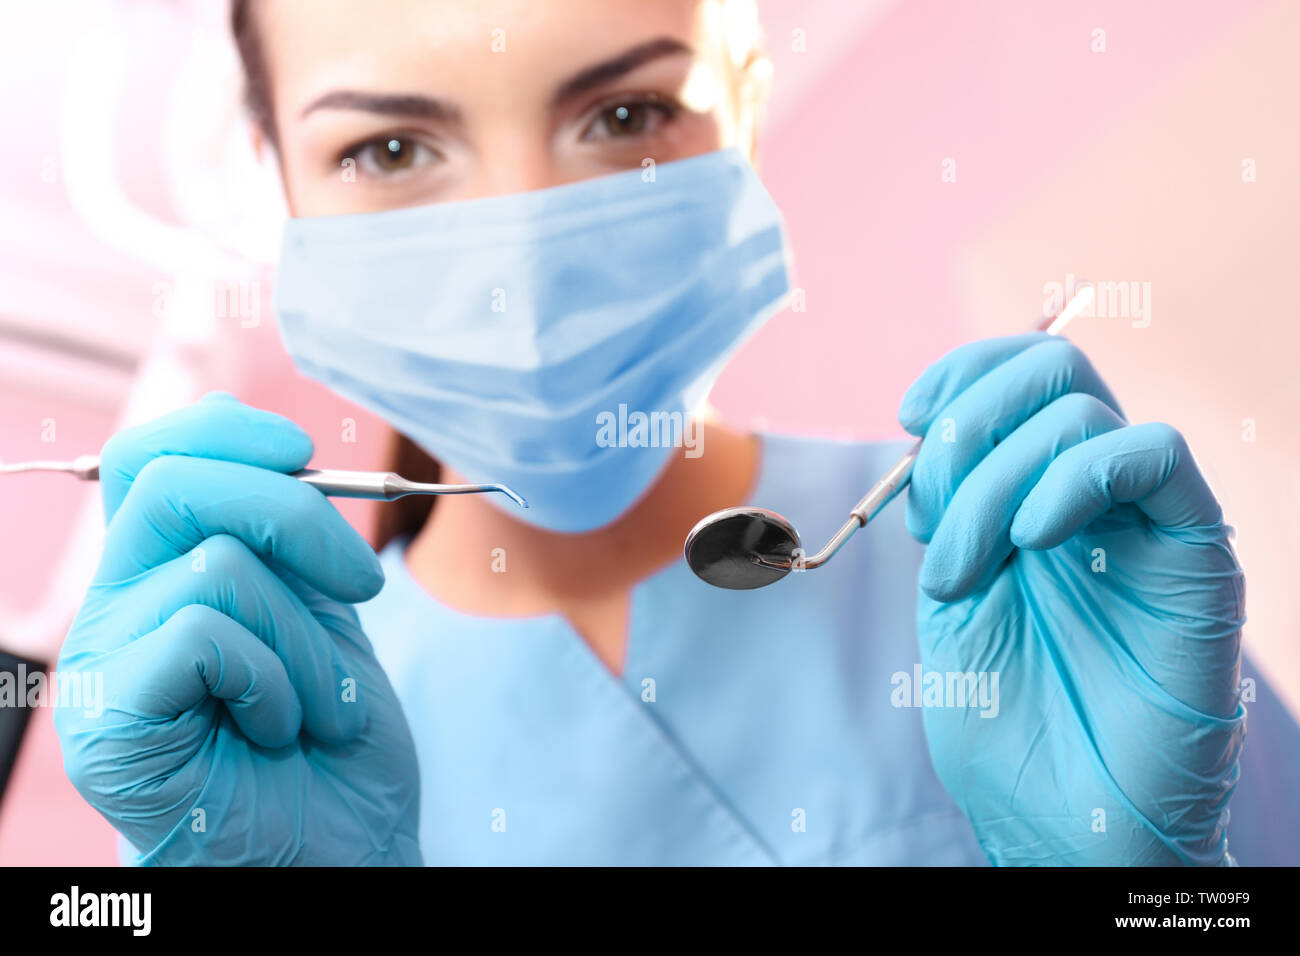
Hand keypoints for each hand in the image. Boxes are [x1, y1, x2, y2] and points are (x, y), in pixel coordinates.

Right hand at [55, 393, 420, 864]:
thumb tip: (282, 456)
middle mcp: (113, 608)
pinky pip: (202, 635)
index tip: (307, 455)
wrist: (341, 845)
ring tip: (315, 703)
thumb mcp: (321, 611)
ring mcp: (99, 663)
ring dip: (304, 637)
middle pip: (172, 482)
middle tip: (361, 585)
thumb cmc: (330, 734)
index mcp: (157, 574)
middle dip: (294, 514)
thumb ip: (287, 538)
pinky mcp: (105, 720)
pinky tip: (276, 729)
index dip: (227, 430)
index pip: (149, 454)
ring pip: (214, 565)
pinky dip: (272, 678)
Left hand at [899, 333, 1244, 864]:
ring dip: (995, 481)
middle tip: (933, 517)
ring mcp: (1142, 518)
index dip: (960, 374)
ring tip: (967, 571)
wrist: (1063, 818)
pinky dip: (1075, 476)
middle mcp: (1092, 494)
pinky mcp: (1193, 552)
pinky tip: (1034, 540)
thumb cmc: (1006, 722)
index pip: (1016, 375)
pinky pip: (1152, 453)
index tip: (910, 417)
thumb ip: (948, 510)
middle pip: (1051, 370)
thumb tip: (933, 431)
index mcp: (1033, 494)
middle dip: (970, 421)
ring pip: (1082, 410)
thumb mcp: (951, 596)